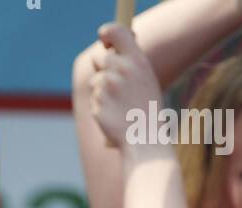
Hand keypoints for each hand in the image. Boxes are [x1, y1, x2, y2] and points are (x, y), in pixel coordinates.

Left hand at [89, 22, 162, 148]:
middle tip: (114, 85)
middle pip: (99, 58)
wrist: (145, 140)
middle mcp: (121, 70)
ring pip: (95, 82)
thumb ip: (129, 64)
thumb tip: (109, 55)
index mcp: (137, 60)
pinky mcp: (97, 104)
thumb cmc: (147, 111)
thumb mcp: (146, 80)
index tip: (104, 39)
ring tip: (119, 105)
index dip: (107, 33)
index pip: (116, 32)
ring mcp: (108, 87)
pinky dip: (100, 108)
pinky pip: (94, 101)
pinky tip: (114, 116)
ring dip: (101, 91)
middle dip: (103, 69)